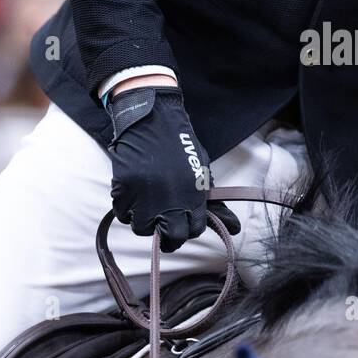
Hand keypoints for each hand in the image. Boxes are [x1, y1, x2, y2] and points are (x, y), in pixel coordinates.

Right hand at [106, 85, 240, 251]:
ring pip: (142, 228)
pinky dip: (126, 208)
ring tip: (146, 202)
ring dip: (143, 220)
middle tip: (162, 225)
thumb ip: (213, 202)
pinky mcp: (124, 190)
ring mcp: (144, 197)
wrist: (153, 119)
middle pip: (170, 238)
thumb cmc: (179, 144)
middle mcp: (170, 201)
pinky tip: (133, 194)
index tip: (181, 224)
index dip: (187, 229)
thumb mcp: (202, 171)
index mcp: (193, 196)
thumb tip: (234, 228)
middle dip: (167, 236)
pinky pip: (122, 214)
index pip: (193, 230)